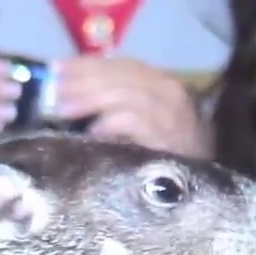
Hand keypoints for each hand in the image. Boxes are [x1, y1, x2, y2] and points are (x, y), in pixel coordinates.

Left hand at [54, 55, 208, 156]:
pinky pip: (136, 123)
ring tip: (63, 109)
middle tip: (54, 89)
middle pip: (124, 76)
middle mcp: (171, 94)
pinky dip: (112, 123)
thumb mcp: (145, 122)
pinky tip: (92, 131)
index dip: (88, 65)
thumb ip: (118, 104)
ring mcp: (173, 117)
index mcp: (162, 85)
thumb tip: (71, 97)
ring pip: (130, 94)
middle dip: (85, 80)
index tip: (57, 68)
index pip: (123, 65)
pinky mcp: (170, 141)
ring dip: (92, 99)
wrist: (202, 189)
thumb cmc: (166, 157)